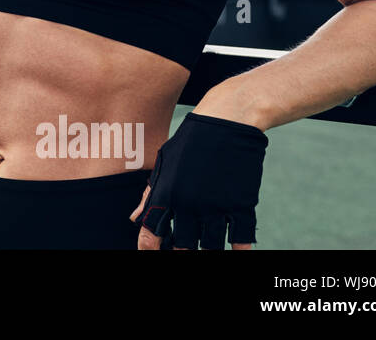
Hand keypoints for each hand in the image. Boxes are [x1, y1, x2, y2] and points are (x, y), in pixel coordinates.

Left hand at [129, 111, 268, 249]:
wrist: (225, 120)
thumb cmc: (191, 142)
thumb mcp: (164, 164)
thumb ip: (150, 194)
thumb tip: (135, 218)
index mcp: (165, 194)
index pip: (150, 234)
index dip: (150, 249)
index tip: (153, 254)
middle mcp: (187, 204)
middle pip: (182, 247)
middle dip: (181, 252)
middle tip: (183, 250)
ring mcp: (214, 205)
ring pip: (210, 247)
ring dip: (207, 252)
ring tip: (206, 249)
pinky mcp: (240, 203)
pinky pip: (240, 239)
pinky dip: (239, 249)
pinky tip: (237, 252)